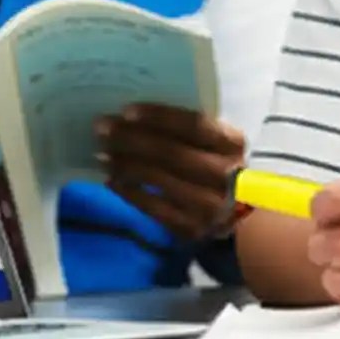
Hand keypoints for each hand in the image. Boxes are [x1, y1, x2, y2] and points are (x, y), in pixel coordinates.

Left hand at [97, 103, 245, 240]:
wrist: (237, 216)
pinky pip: (152, 208)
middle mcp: (224, 174)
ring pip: (158, 179)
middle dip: (131, 138)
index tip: (126, 110)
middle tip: (102, 128)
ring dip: (124, 164)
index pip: (193, 124)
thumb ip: (187, 129)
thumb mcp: (216, 143)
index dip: (158, 116)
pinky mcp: (191, 228)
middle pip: (170, 152)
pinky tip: (111, 180)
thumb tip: (133, 116)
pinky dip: (128, 192)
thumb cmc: (216, 165)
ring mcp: (208, 205)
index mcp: (232, 144)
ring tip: (101, 154)